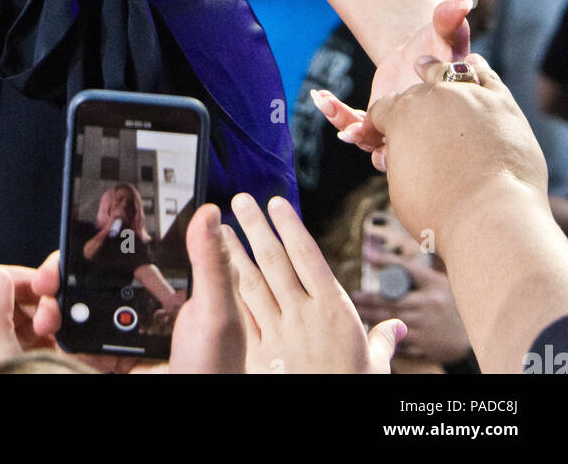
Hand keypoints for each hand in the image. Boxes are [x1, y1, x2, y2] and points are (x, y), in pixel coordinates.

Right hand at [32, 204, 245, 373]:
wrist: (191, 420)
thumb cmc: (216, 372)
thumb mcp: (217, 314)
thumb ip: (210, 264)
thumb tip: (208, 212)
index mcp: (173, 287)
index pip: (132, 249)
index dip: (102, 237)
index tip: (78, 231)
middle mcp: (145, 306)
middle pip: (96, 274)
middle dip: (65, 270)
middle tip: (48, 277)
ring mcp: (124, 333)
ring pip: (80, 304)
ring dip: (55, 302)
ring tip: (47, 310)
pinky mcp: (108, 360)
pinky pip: (76, 340)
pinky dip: (59, 334)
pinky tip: (54, 330)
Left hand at [223, 193, 404, 373]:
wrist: (327, 419)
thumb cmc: (353, 391)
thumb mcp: (374, 367)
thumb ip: (382, 341)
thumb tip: (398, 328)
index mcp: (333, 310)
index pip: (307, 256)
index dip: (290, 226)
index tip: (276, 203)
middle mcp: (304, 315)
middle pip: (275, 261)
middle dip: (257, 227)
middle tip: (242, 200)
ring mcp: (278, 333)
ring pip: (253, 283)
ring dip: (237, 253)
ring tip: (224, 229)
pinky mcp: (260, 354)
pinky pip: (243, 316)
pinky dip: (230, 293)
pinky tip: (220, 276)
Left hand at [310, 0, 473, 170]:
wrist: (422, 48)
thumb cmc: (441, 42)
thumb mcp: (446, 30)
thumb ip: (451, 19)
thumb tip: (462, 1)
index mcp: (437, 111)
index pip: (425, 130)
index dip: (405, 136)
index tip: (385, 130)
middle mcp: (416, 125)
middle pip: (392, 144)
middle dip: (370, 139)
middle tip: (350, 132)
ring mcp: (394, 126)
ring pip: (368, 137)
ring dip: (345, 124)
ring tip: (326, 101)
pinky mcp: (376, 118)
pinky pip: (354, 122)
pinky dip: (336, 113)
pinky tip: (320, 95)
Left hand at [352, 245, 470, 364]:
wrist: (474, 338)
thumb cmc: (453, 304)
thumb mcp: (441, 283)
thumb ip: (420, 270)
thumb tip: (400, 249)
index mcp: (433, 286)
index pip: (406, 269)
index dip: (385, 260)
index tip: (366, 254)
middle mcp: (428, 305)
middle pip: (392, 300)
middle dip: (370, 299)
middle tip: (355, 296)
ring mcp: (426, 326)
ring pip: (393, 320)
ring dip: (373, 317)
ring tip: (359, 313)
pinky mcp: (425, 345)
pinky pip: (401, 340)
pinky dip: (386, 336)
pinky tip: (374, 333)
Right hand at [362, 52, 548, 248]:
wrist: (491, 217)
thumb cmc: (440, 213)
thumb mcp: (400, 188)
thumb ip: (398, 161)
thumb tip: (400, 154)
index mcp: (399, 116)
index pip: (382, 109)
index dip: (380, 122)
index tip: (383, 133)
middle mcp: (430, 97)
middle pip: (416, 92)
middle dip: (412, 104)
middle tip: (416, 119)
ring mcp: (467, 95)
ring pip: (450, 72)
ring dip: (438, 72)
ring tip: (430, 68)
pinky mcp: (500, 101)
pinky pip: (486, 76)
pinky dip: (478, 69)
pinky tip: (475, 65)